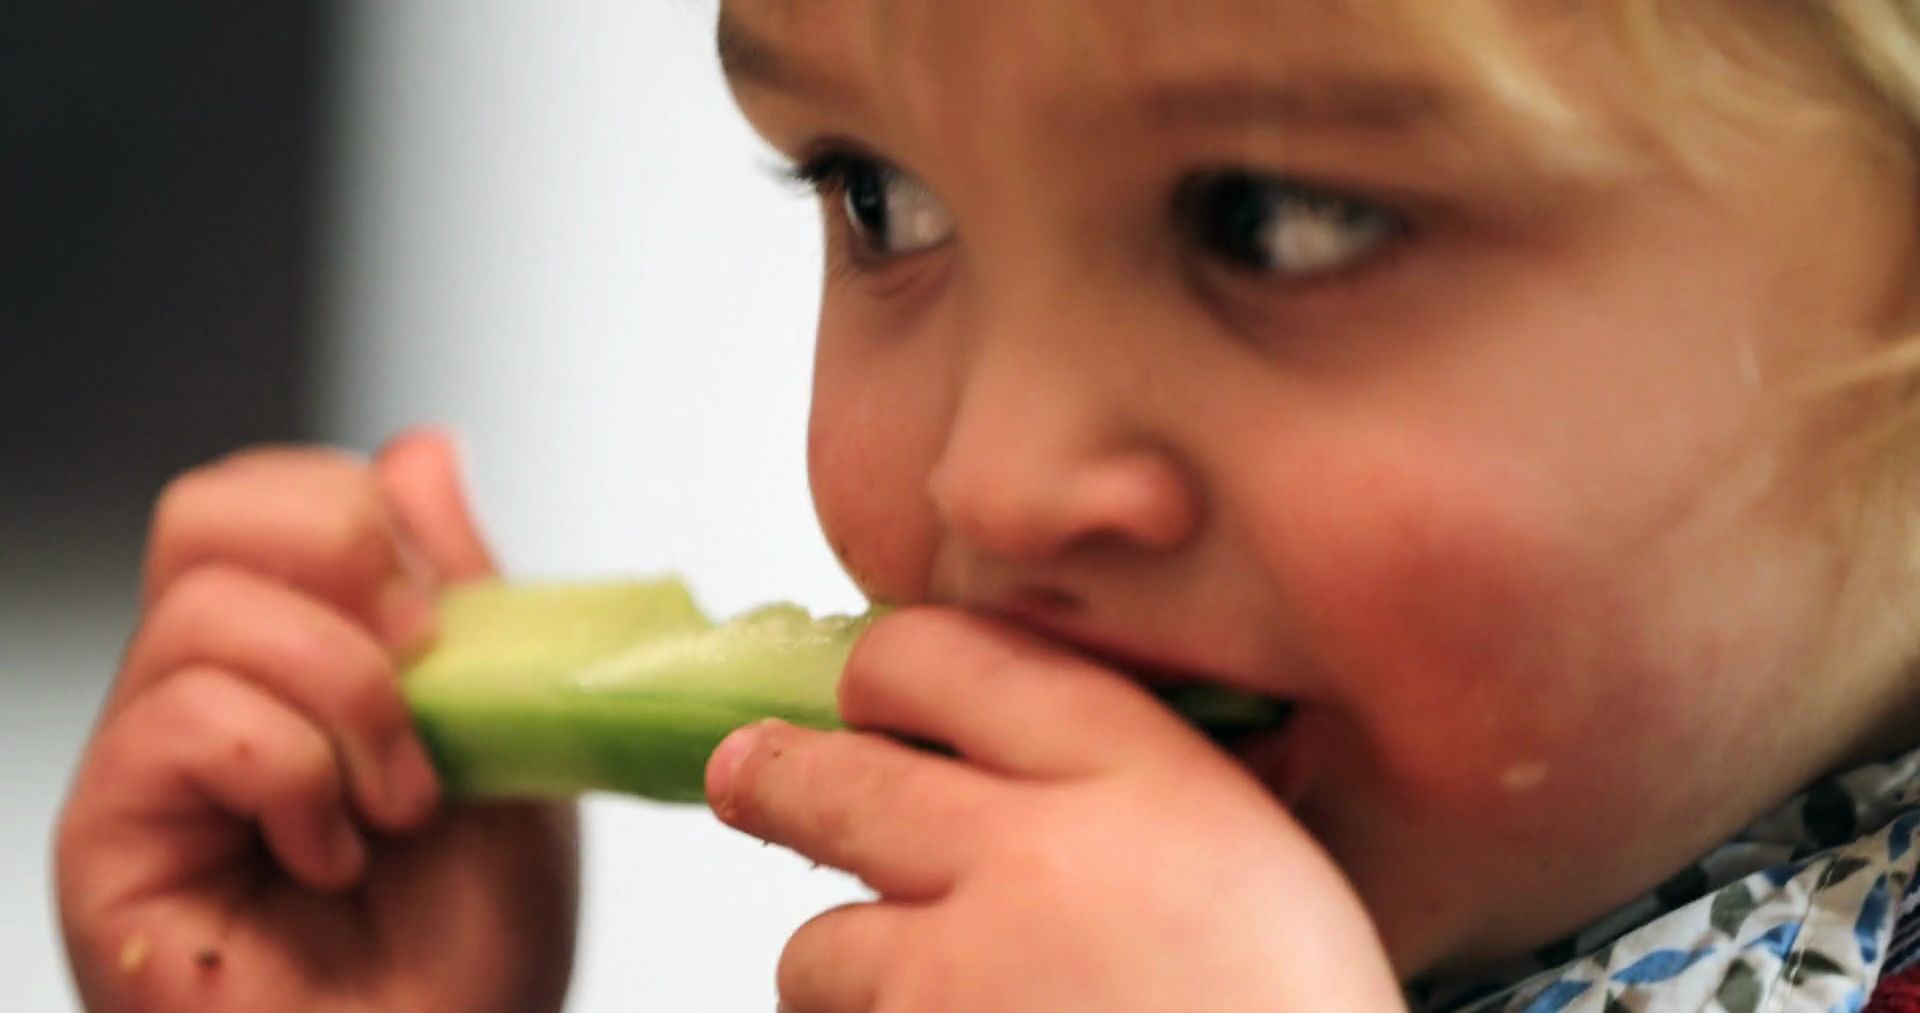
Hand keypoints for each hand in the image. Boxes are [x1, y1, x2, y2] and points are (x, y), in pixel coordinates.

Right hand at [56, 432, 579, 1012]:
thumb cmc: (476, 941)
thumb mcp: (506, 736)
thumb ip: (458, 595)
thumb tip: (421, 449)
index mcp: (295, 655)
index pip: (273, 496)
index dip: (367, 517)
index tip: (451, 618)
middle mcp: (206, 694)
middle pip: (208, 512)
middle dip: (346, 557)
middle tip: (423, 666)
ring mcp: (149, 763)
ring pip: (208, 610)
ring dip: (348, 697)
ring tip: (397, 804)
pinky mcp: (108, 837)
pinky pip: (185, 717)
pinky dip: (294, 772)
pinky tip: (328, 852)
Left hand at [705, 608, 1404, 1012]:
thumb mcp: (1267, 870)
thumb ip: (1159, 789)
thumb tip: (1052, 741)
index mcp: (1144, 780)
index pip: (955, 657)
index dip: (889, 669)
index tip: (870, 695)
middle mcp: (1037, 857)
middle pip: (841, 780)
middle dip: (777, 777)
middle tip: (746, 775)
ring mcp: (963, 980)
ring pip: (821, 945)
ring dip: (847, 968)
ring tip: (925, 996)